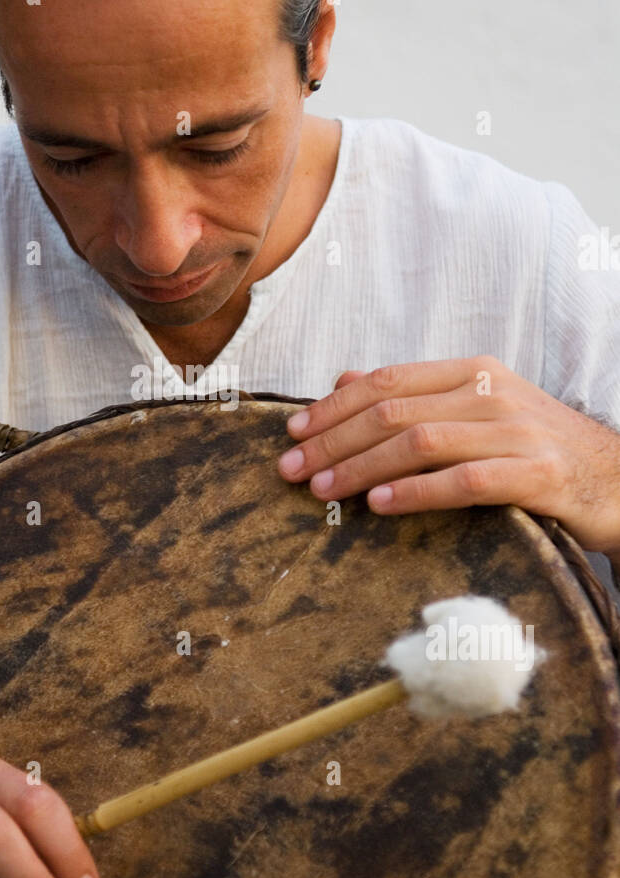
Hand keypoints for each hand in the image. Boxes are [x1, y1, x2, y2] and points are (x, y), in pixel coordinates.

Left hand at [277, 355, 619, 556]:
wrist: (618, 481)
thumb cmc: (536, 449)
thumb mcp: (478, 412)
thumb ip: (415, 395)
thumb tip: (344, 379)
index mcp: (473, 373)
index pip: (388, 380)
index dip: (333, 405)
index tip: (292, 431)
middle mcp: (492, 394)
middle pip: (394, 410)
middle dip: (333, 440)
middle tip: (290, 469)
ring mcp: (517, 433)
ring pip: (421, 442)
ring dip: (361, 467)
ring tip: (321, 490)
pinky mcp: (537, 475)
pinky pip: (464, 482)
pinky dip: (415, 491)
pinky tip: (378, 504)